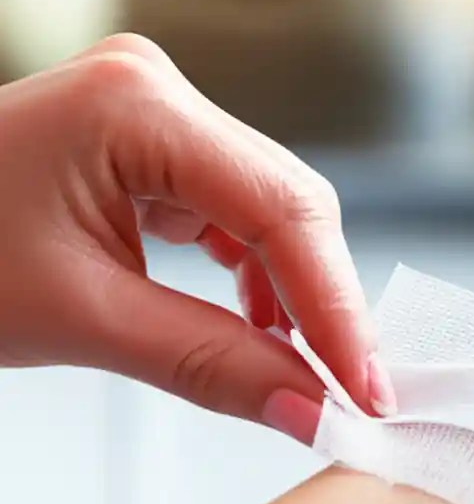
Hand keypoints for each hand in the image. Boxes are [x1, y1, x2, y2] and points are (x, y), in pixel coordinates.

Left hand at [0, 34, 393, 440]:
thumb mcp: (79, 319)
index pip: (281, 209)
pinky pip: (233, 211)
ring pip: (269, 210)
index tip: (365, 389)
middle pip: (287, 203)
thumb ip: (212, 365)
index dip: (337, 306)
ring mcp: (154, 115)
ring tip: (309, 370)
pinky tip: (263, 326)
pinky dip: (256, 275)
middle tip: (351, 391)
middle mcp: (155, 93)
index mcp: (134, 108)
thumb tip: (312, 411)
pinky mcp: (150, 146)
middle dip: (324, 302)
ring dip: (295, 293)